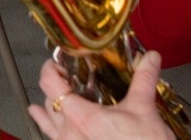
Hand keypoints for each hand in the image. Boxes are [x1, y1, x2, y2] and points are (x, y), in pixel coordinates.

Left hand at [29, 53, 171, 138]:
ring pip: (48, 127)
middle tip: (64, 83)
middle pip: (49, 104)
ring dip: (47, 114)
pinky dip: (53, 134)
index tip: (56, 64)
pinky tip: (57, 134)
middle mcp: (71, 135)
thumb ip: (144, 79)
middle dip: (54, 90)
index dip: (49, 69)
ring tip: (40, 108)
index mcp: (82, 117)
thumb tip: (151, 58)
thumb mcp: (144, 109)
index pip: (49, 84)